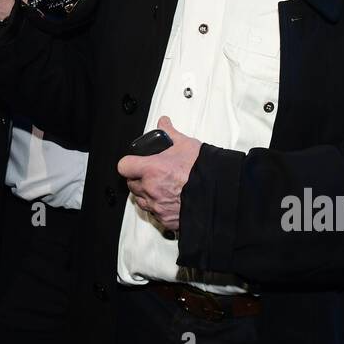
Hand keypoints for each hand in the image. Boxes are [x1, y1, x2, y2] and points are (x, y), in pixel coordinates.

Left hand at [116, 117, 201, 232]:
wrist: (220, 192)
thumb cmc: (203, 170)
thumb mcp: (185, 144)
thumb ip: (170, 132)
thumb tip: (164, 122)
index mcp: (152, 169)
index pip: (124, 166)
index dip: (129, 163)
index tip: (135, 163)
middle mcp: (151, 189)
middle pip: (131, 184)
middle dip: (138, 179)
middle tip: (151, 174)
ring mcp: (157, 207)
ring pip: (140, 200)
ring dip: (146, 194)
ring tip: (161, 187)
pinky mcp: (165, 220)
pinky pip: (154, 214)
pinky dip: (158, 208)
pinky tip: (170, 200)